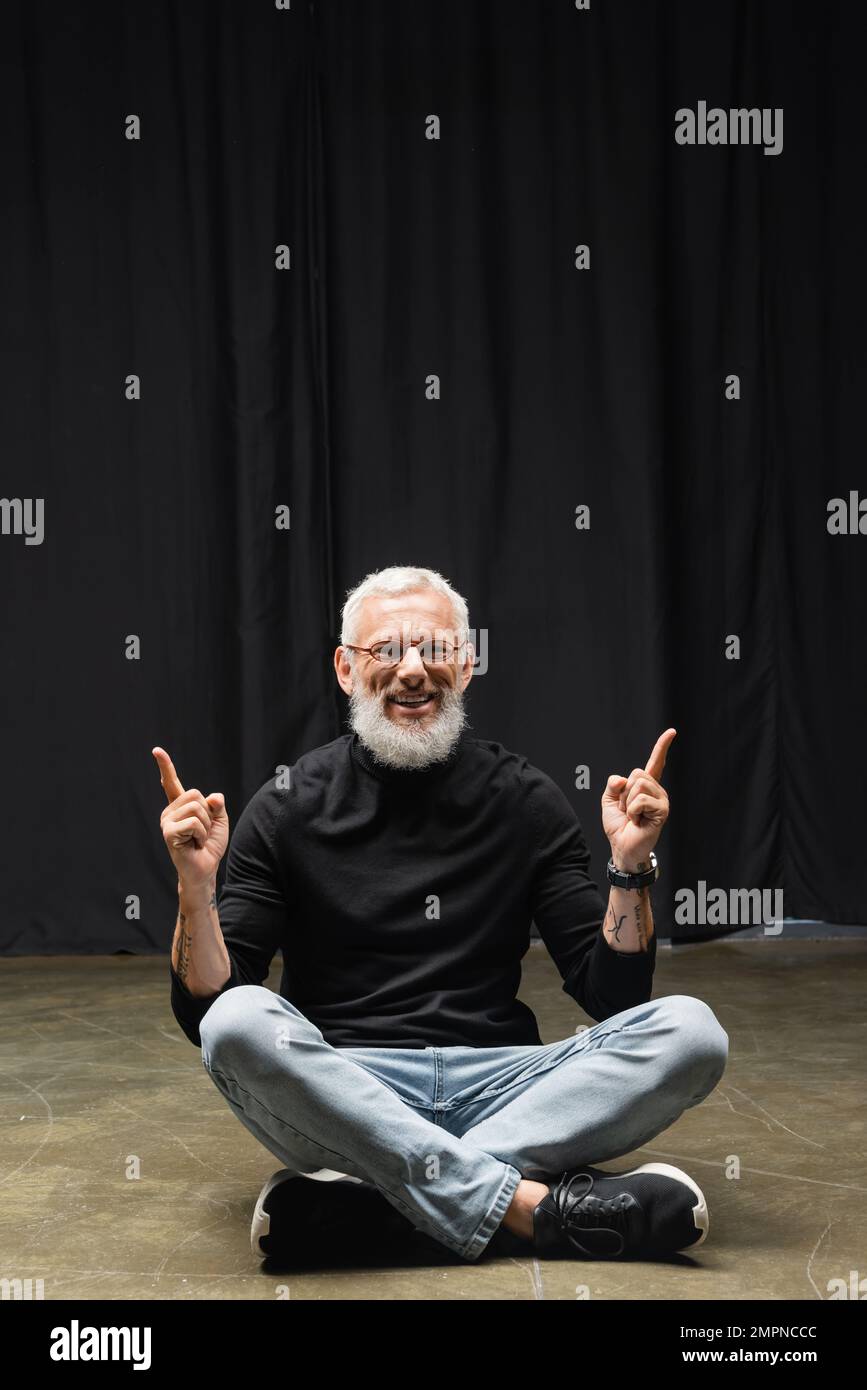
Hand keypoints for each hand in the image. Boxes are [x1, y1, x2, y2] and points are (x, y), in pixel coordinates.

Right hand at [153, 746, 228, 886]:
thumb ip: (216, 805)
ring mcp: (166, 822)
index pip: (171, 783)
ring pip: (196, 808)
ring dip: (205, 826)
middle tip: (202, 832)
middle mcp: (170, 812)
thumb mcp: (219, 820)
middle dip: (208, 814)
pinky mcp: (168, 833)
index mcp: (180, 806)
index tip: (156, 750)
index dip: (165, 766)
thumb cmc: (209, 846)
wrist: (205, 869)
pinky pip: (194, 822)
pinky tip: (194, 845)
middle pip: (195, 794)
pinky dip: (201, 834)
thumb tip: (213, 797)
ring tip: (198, 839)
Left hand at [601, 728, 674, 871]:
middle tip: (628, 810)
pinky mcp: (663, 810)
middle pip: (637, 774)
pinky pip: (640, 800)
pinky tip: (638, 821)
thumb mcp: (609, 800)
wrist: (623, 847)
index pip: (655, 763)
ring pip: (638, 785)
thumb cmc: (618, 826)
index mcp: (646, 786)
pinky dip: (633, 811)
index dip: (662, 747)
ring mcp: (662, 800)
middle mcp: (657, 791)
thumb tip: (622, 779)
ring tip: (633, 816)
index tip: (672, 732)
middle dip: (624, 793)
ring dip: (628, 802)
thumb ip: (613, 785)